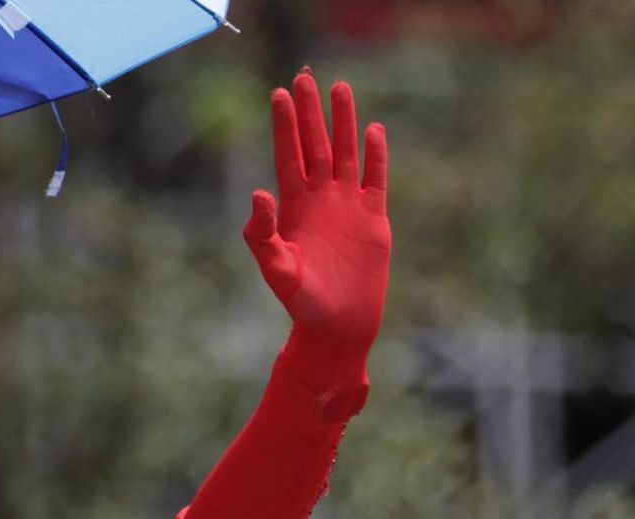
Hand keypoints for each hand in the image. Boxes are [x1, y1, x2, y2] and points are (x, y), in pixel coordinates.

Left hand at [246, 73, 391, 358]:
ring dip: (343, 122)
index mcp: (293, 208)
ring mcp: (347, 206)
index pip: (288, 156)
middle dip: (309, 113)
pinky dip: (375, 155)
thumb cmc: (302, 303)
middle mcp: (319, 200)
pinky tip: (373, 130)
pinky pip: (374, 179)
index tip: (280, 94)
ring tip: (340, 87)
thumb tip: (258, 193)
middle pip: (315, 145)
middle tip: (304, 77)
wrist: (338, 325)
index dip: (284, 126)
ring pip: (345, 154)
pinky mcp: (373, 218)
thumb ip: (262, 235)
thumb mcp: (277, 269)